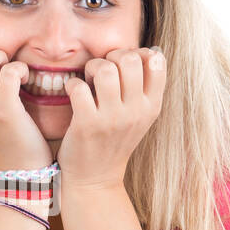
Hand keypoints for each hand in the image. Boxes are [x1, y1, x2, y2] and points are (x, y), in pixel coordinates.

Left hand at [57, 47, 165, 192]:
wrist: (95, 178)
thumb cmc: (115, 140)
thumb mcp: (140, 116)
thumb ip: (146, 87)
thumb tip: (151, 50)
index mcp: (152, 107)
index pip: (156, 61)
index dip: (137, 53)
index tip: (123, 65)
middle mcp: (136, 112)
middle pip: (129, 59)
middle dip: (111, 57)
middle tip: (102, 71)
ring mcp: (112, 119)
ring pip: (106, 70)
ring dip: (92, 67)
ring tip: (88, 80)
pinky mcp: (87, 125)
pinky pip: (79, 87)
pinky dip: (72, 84)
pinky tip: (73, 93)